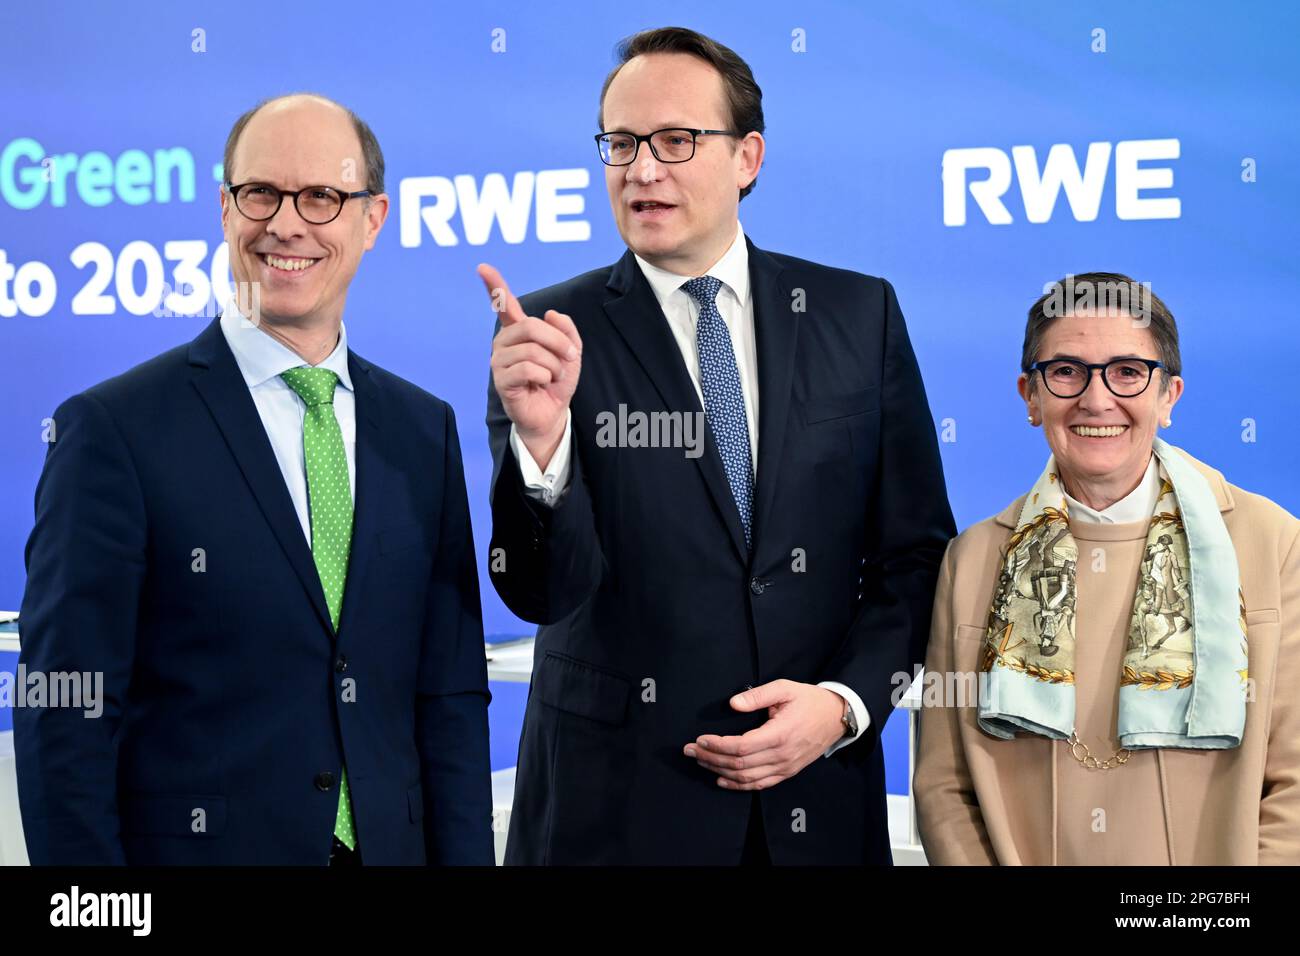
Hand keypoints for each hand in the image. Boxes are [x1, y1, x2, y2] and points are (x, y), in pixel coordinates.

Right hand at [479, 262, 581, 470]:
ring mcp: (500, 361)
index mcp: (519, 331)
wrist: (553, 413)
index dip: (495, 285)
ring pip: (532, 350)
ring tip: (553, 376)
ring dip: (554, 365)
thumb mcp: (571, 352)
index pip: (505, 305)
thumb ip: (566, 330)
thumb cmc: (557, 381)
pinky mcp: (501, 380)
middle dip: (558, 342)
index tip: (482, 266)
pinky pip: (528, 369)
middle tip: (569, 357)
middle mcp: (504, 342)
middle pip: (530, 326)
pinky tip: (542, 384)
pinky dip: (545, 376)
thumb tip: (550, 314)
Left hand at [683, 680, 846, 790]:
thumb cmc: (809, 700)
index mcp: (780, 734)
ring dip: (719, 771)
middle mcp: (781, 755)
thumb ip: (757, 695)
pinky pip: (759, 784)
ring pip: (746, 777)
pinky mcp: (787, 772)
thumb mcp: (785, 688)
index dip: (717, 745)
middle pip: (739, 764)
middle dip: (710, 758)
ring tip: (700, 761)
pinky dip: (738, 785)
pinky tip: (721, 780)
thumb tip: (733, 703)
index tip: (699, 739)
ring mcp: (785, 767)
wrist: (837, 717)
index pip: (740, 746)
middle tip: (689, 750)